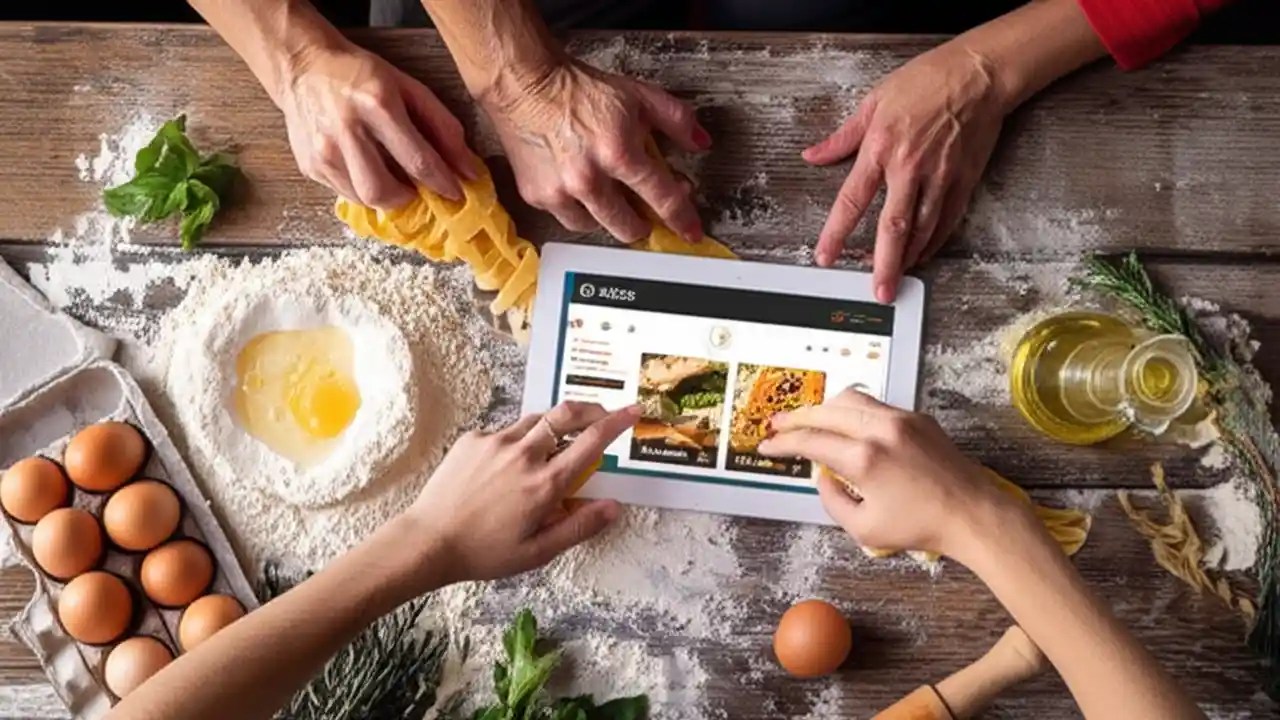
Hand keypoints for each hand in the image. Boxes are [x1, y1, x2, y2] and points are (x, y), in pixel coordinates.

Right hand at [280, 42, 476, 208]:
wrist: (303, 65)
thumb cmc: (361, 74)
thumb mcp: (409, 88)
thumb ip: (442, 126)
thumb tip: (468, 168)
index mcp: (377, 105)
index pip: (417, 160)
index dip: (442, 183)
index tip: (456, 194)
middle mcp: (346, 130)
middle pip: (383, 191)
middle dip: (408, 199)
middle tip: (417, 189)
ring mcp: (322, 151)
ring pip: (362, 199)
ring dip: (386, 197)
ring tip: (393, 179)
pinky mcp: (308, 165)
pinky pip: (344, 193)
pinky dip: (363, 190)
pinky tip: (367, 170)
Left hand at [402, 401, 640, 585]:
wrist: (428, 541)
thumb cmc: (484, 553)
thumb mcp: (539, 552)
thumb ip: (580, 526)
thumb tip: (615, 507)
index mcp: (545, 484)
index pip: (592, 441)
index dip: (617, 422)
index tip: (633, 411)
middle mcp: (524, 455)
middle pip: (567, 413)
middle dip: (592, 408)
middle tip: (603, 414)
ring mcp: (496, 442)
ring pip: (537, 420)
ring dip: (553, 427)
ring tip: (553, 449)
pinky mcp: (474, 439)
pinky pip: (506, 432)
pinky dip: (518, 442)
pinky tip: (508, 468)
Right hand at [482, 60, 710, 242]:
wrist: (525, 85)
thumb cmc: (577, 90)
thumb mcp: (637, 96)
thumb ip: (676, 120)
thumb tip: (699, 142)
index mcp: (619, 154)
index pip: (662, 199)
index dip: (681, 219)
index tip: (690, 232)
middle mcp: (590, 179)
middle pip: (629, 226)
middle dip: (642, 222)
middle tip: (644, 210)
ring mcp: (561, 192)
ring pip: (598, 228)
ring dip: (610, 218)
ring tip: (611, 198)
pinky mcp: (537, 197)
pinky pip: (568, 220)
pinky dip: (580, 211)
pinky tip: (583, 192)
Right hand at [757, 389, 1023, 559]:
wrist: (972, 513)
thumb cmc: (921, 527)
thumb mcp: (864, 529)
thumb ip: (833, 501)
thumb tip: (822, 478)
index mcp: (863, 458)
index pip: (811, 441)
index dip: (783, 443)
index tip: (767, 446)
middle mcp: (879, 429)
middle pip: (824, 411)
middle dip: (796, 418)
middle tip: (777, 425)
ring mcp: (900, 419)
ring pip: (849, 398)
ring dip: (823, 408)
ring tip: (809, 420)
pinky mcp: (917, 418)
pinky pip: (874, 404)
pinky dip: (851, 410)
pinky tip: (846, 423)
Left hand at [805, 39, 1010, 301]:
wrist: (978, 75)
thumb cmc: (926, 82)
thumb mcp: (873, 102)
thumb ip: (842, 137)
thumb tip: (812, 155)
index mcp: (881, 149)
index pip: (852, 200)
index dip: (836, 232)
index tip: (826, 256)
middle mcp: (910, 168)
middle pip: (894, 226)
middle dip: (885, 264)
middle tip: (878, 291)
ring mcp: (940, 177)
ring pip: (923, 229)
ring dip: (909, 258)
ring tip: (896, 278)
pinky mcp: (964, 180)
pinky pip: (947, 220)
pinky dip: (934, 241)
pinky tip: (922, 255)